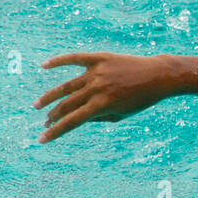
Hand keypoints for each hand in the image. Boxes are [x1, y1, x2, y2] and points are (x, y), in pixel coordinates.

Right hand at [34, 53, 176, 142]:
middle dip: (53, 116)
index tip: (41, 139)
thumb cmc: (141, 99)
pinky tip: (44, 66)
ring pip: (66, 86)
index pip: (71, 122)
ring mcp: (97, 72)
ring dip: (50, 96)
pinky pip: (74, 58)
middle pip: (66, 105)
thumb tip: (75, 118)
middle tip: (45, 121)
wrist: (159, 76)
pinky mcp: (100, 58)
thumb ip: (98, 117)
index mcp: (102, 105)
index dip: (55, 132)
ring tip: (38, 105)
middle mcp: (97, 89)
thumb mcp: (121, 114)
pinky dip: (58, 61)